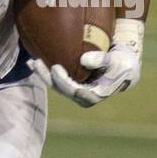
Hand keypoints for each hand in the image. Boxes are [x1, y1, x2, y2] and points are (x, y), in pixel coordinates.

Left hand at [29, 19, 143, 108]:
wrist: (124, 66)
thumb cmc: (122, 63)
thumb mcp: (117, 61)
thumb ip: (102, 60)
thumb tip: (83, 60)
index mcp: (94, 95)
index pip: (74, 91)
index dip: (62, 80)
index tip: (55, 67)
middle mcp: (82, 97)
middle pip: (60, 89)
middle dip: (47, 76)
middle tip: (37, 62)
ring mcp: (76, 92)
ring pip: (55, 85)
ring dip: (43, 74)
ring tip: (32, 62)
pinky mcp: (72, 84)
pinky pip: (56, 79)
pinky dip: (45, 71)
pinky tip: (33, 62)